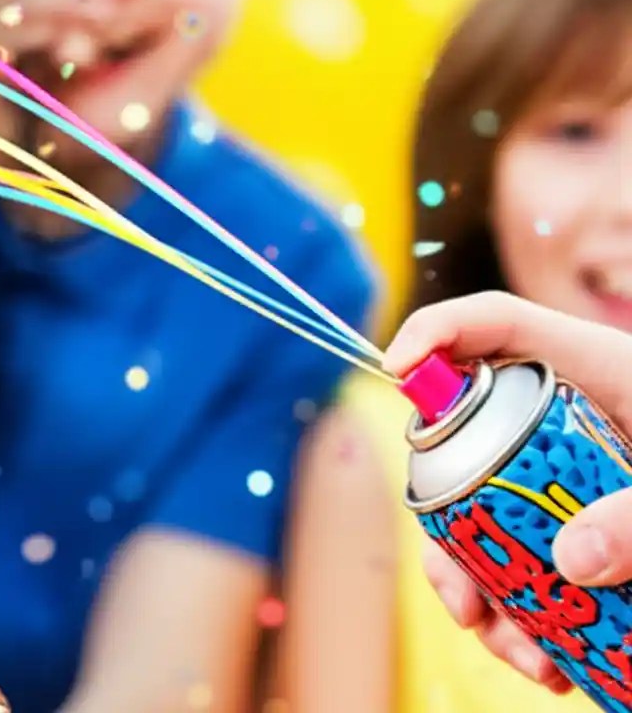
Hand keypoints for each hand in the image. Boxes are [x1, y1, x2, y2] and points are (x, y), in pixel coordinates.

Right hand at [385, 291, 631, 691]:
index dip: (435, 332)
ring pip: (472, 517)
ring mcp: (551, 476)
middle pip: (458, 444)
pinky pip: (509, 563)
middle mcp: (553, 423)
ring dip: (477, 592)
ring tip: (519, 652)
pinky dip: (514, 619)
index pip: (494, 325)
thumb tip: (572, 561)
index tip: (395, 367)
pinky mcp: (562, 527)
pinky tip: (545, 662)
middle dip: (443, 524)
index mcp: (593, 371)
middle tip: (463, 590)